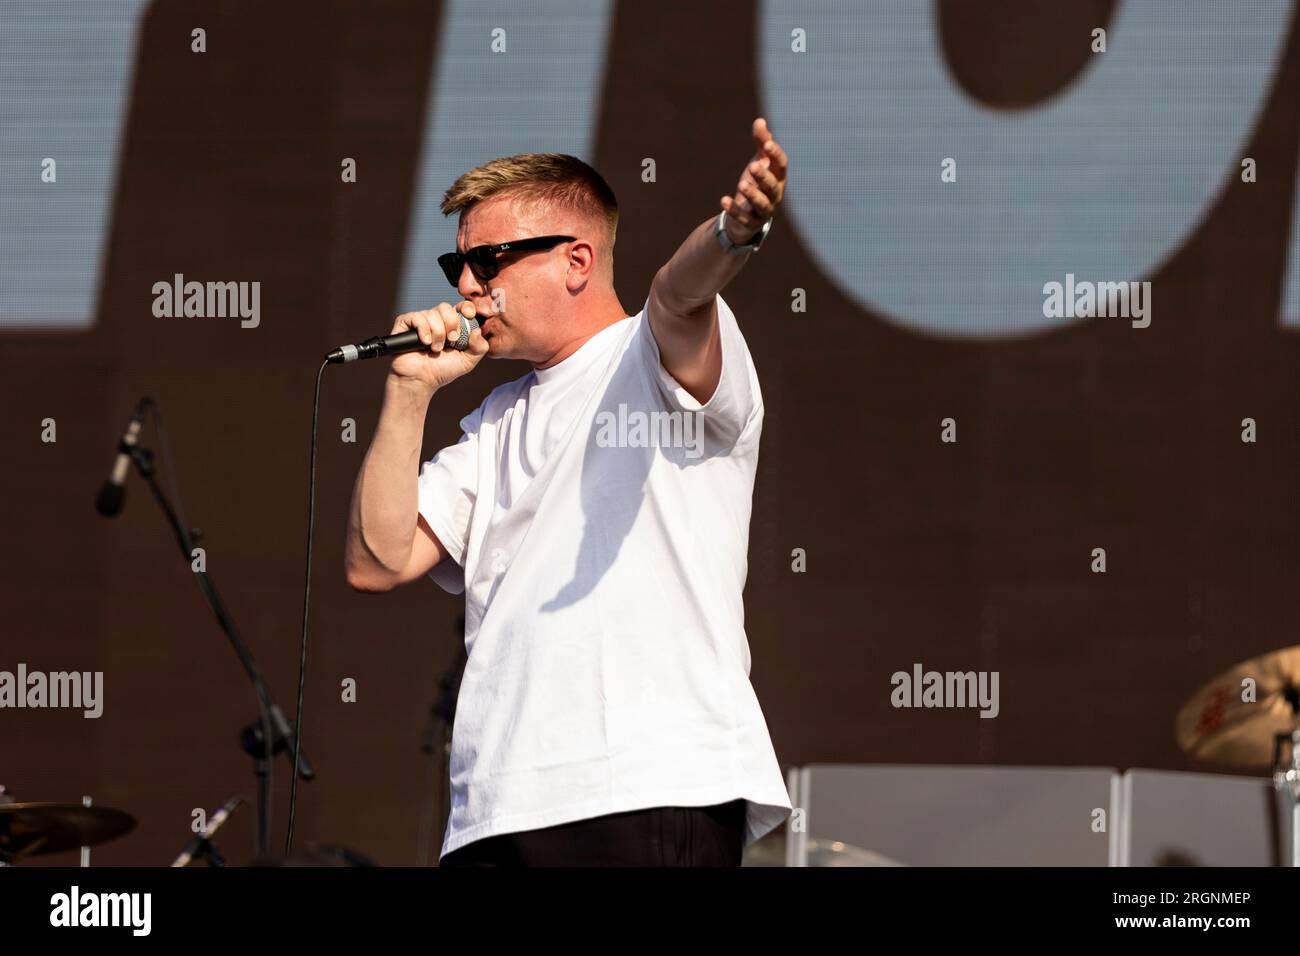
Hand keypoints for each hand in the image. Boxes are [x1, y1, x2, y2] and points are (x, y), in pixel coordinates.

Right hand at [386, 301, 487, 393]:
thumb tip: (478, 330)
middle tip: (451, 341)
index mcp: (452, 325)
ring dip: (437, 334)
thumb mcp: (467, 361)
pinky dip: (423, 330)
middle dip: (451, 324)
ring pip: (432, 314)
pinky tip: (424, 343)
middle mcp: (436, 320)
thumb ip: (479, 347)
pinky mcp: (405, 323)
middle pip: (446, 307)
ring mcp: (421, 321)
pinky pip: (417, 317)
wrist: (420, 380)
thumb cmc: (441, 371)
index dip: (466, 308)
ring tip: (435, 349)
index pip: (460, 307)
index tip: (469, 315)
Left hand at [719, 117, 788, 243]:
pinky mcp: (750, 223)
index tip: (767, 144)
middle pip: (773, 186)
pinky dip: (734, 210)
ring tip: (741, 184)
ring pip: (762, 205)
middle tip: (752, 166)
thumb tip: (760, 121)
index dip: (776, 155)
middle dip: (764, 177)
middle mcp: (775, 195)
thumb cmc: (756, 183)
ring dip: (753, 195)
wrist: (747, 214)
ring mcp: (764, 211)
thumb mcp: (758, 161)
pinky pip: (744, 218)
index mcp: (779, 178)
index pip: (782, 165)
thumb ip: (761, 143)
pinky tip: (723, 200)